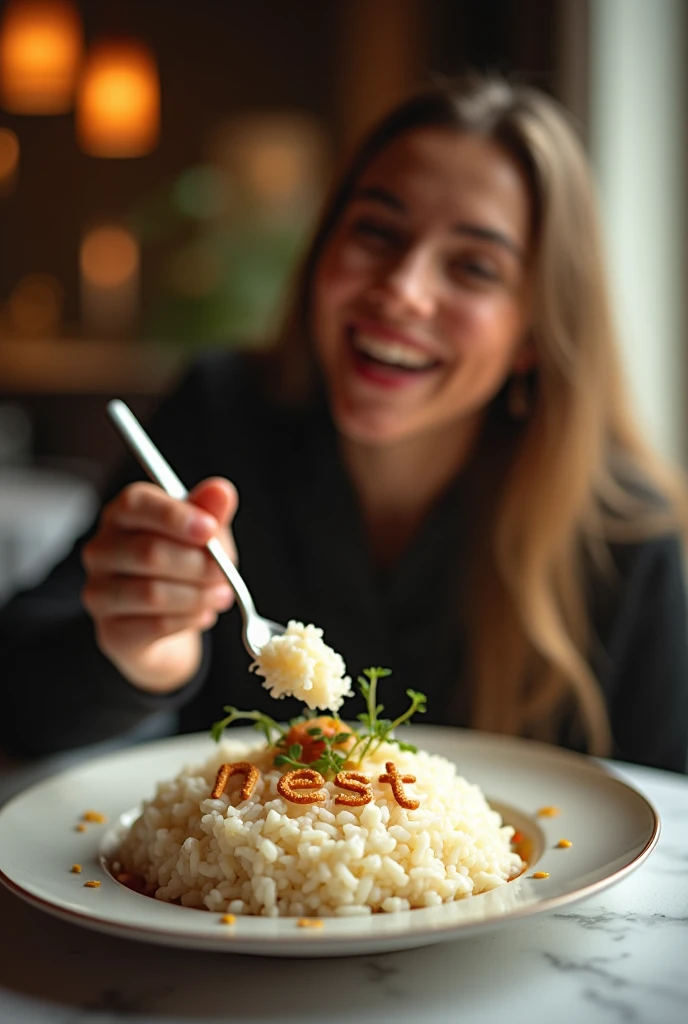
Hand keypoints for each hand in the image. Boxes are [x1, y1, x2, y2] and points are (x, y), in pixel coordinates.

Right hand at [81, 477, 237, 692]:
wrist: (168, 623)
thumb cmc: (184, 566)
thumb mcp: (204, 534)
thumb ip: (210, 512)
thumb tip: (221, 491)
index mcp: (123, 515)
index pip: (135, 504)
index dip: (174, 516)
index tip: (209, 529)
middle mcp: (102, 550)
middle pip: (148, 552)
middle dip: (198, 565)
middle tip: (225, 574)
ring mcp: (100, 593)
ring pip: (151, 593)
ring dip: (197, 596)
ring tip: (220, 595)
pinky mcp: (111, 632)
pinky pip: (153, 626)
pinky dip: (187, 620)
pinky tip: (201, 615)